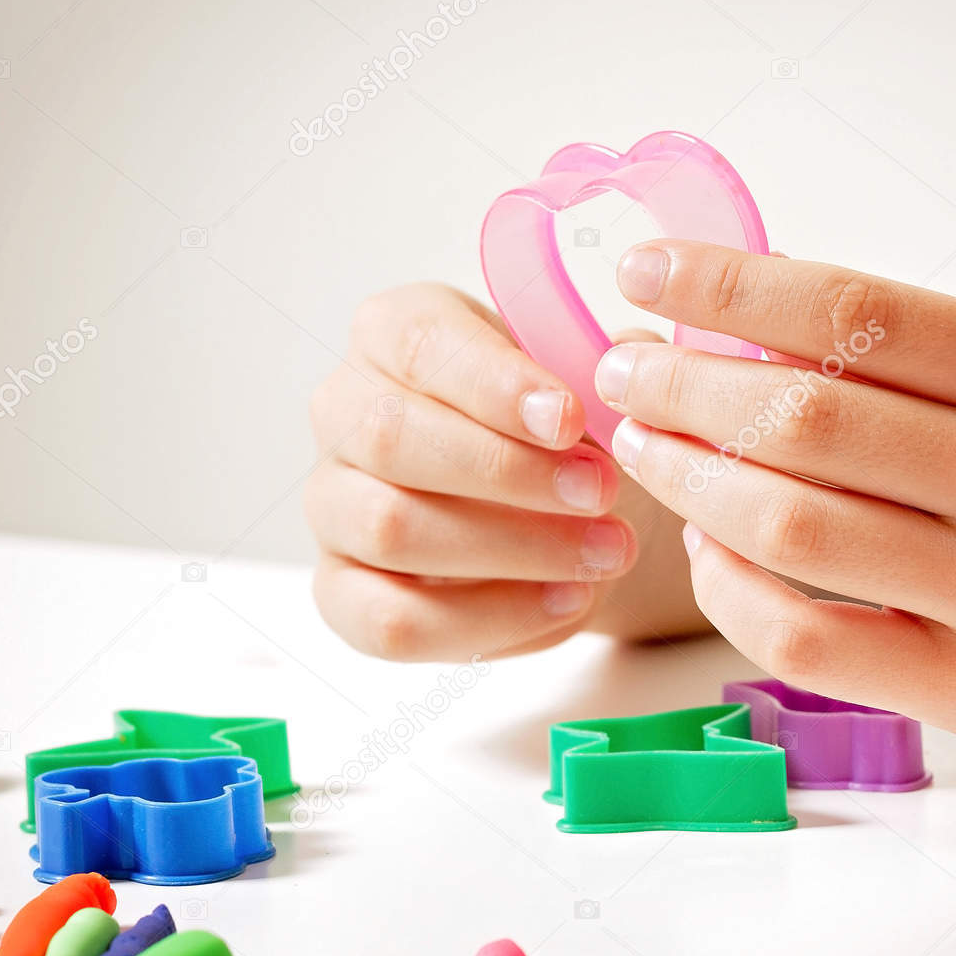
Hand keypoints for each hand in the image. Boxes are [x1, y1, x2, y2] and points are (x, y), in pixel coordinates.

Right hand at [305, 283, 705, 661]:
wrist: (556, 511)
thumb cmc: (557, 429)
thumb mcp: (583, 379)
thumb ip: (600, 364)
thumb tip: (624, 360)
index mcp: (392, 334)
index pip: (419, 343)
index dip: (494, 384)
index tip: (571, 420)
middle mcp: (343, 414)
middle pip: (390, 438)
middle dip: (506, 472)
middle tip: (601, 492)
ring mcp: (331, 507)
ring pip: (390, 529)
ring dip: (512, 548)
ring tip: (607, 552)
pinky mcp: (343, 593)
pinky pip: (391, 620)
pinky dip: (490, 618)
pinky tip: (568, 600)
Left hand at [597, 242, 955, 765]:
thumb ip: (920, 365)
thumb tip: (741, 329)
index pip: (856, 309)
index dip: (730, 284)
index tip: (648, 273)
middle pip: (804, 415)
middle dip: (683, 386)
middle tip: (622, 374)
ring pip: (791, 523)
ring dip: (688, 480)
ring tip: (643, 450)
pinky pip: (809, 639)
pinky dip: (733, 590)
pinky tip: (708, 552)